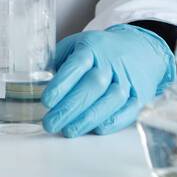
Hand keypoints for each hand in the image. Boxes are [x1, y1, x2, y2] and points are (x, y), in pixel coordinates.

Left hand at [41, 24, 176, 136]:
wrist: (139, 48)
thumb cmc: (100, 51)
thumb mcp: (77, 45)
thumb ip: (58, 61)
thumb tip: (37, 82)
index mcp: (92, 48)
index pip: (77, 65)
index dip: (62, 84)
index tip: (47, 101)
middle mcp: (111, 63)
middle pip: (93, 85)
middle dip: (70, 107)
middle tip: (51, 123)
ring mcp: (127, 79)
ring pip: (110, 100)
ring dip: (88, 118)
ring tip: (68, 131)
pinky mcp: (138, 95)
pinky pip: (128, 110)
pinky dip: (112, 122)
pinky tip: (95, 129)